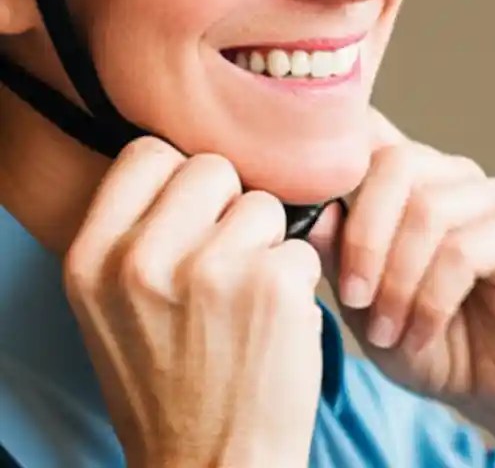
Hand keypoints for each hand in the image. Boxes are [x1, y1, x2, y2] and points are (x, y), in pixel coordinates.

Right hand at [63, 137, 324, 467]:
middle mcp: (144, 259)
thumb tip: (191, 167)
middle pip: (212, 168)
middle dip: (230, 208)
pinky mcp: (275, 286)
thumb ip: (138, 237)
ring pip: (266, 206)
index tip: (194, 216)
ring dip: (269, 246)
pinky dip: (299, 284)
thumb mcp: (114, 309)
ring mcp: (213, 269)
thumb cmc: (169, 388)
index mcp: (93, 258)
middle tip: (227, 264)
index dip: (181, 181)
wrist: (211, 466)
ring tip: (248, 303)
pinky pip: (304, 249)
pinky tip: (276, 326)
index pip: (147, 154)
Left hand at [306, 112, 494, 419]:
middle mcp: (450, 175)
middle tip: (352, 298)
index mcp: (407, 180)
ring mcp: (490, 198)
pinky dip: (431, 301)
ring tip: (386, 331)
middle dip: (363, 236)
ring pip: (428, 210)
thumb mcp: (362, 307)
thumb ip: (338, 258)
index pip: (370, 129)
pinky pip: (463, 251)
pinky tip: (420, 334)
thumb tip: (313, 216)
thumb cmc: (425, 342)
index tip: (294, 193)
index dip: (332, 142)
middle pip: (395, 163)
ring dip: (397, 280)